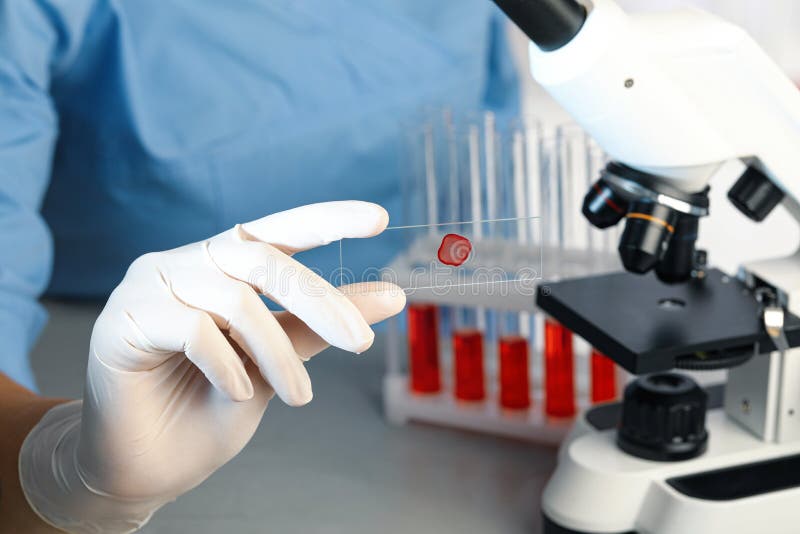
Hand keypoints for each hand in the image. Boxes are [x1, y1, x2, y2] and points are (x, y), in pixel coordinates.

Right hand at [19, 201, 405, 532]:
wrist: (146, 466)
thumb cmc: (210, 408)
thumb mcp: (276, 363)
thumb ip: (319, 325)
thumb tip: (392, 295)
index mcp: (225, 264)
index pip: (280, 230)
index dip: (328, 220)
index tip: (380, 219)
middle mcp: (190, 262)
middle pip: (264, 261)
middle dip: (320, 301)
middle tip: (360, 342)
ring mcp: (153, 283)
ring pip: (235, 299)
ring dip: (277, 354)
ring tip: (300, 397)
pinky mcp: (125, 316)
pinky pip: (193, 328)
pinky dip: (228, 364)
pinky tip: (238, 391)